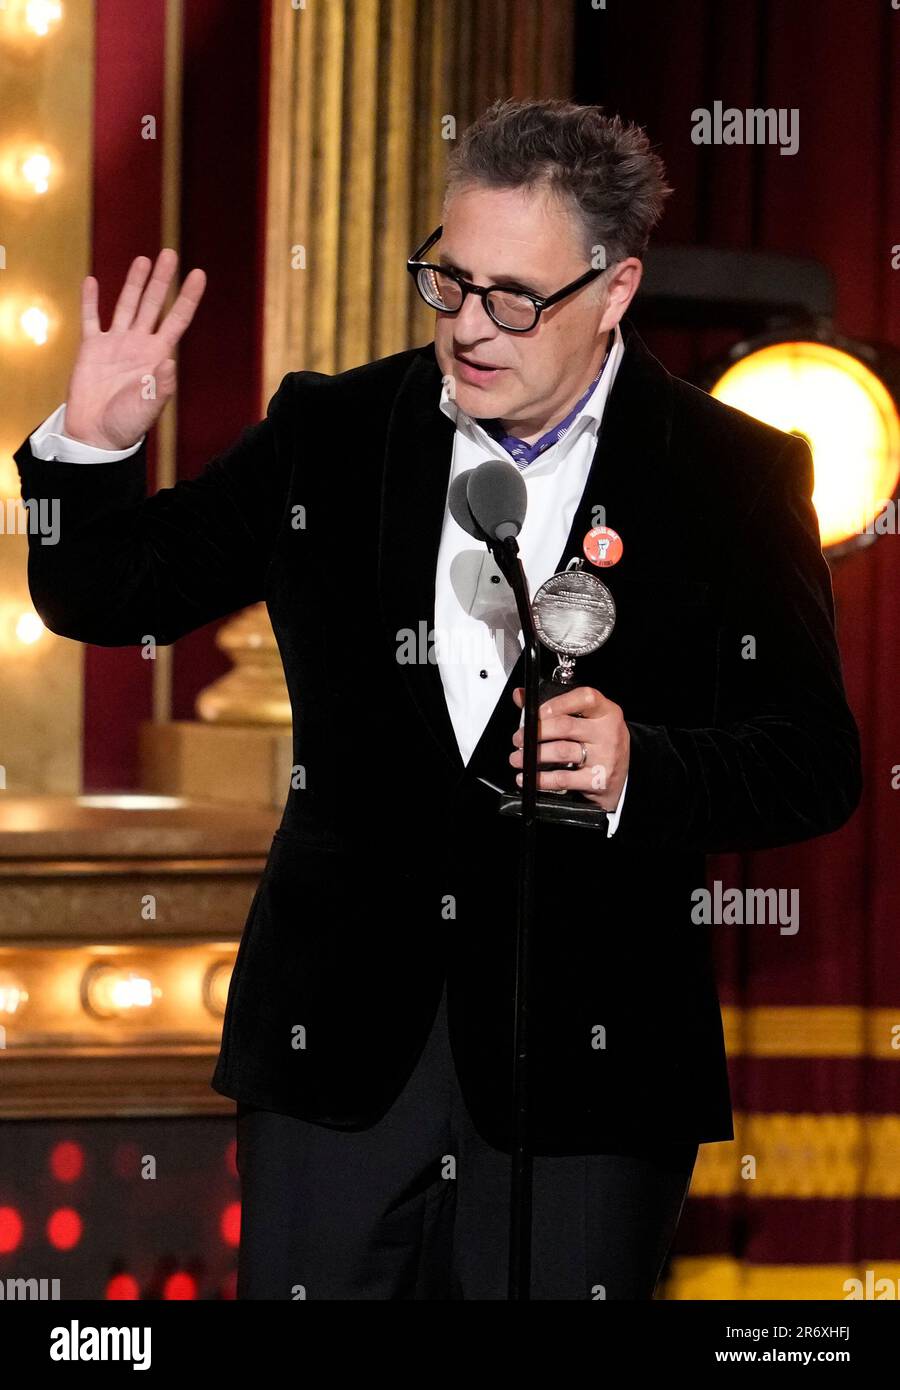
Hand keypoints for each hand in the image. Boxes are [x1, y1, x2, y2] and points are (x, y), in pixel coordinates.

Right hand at [63, 248, 206, 449]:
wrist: (97, 436)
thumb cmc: (126, 426)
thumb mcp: (148, 408)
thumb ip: (160, 386)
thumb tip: (170, 363)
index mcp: (157, 356)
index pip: (177, 319)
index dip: (188, 297)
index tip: (199, 274)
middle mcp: (138, 345)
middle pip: (153, 304)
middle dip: (162, 280)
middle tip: (170, 253)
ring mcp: (115, 344)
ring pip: (126, 305)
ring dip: (134, 283)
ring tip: (144, 260)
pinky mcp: (91, 349)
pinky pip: (91, 319)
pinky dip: (91, 300)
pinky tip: (93, 281)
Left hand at [510, 685, 629, 809]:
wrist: (624, 776)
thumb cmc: (599, 743)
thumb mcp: (586, 721)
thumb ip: (554, 707)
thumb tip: (520, 695)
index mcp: (606, 712)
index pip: (585, 698)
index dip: (557, 703)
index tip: (537, 712)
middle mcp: (608, 733)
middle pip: (565, 726)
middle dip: (535, 731)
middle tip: (519, 738)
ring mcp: (605, 757)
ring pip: (561, 751)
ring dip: (532, 755)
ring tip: (518, 758)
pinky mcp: (598, 781)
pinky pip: (563, 778)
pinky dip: (541, 779)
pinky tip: (529, 777)